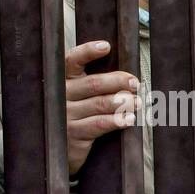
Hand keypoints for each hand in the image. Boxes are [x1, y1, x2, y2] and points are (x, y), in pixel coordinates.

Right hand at [64, 40, 139, 175]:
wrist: (57, 147)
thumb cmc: (75, 113)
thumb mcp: (76, 94)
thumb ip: (91, 81)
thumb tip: (126, 75)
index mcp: (62, 79)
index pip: (72, 60)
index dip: (88, 51)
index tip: (106, 46)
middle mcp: (60, 95)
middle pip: (93, 83)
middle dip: (118, 81)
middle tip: (135, 83)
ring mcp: (66, 115)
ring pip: (99, 104)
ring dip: (123, 102)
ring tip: (138, 102)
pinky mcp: (74, 134)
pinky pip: (99, 124)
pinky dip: (116, 120)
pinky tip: (129, 119)